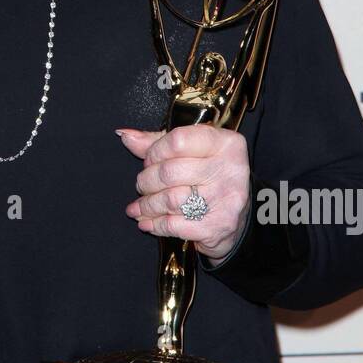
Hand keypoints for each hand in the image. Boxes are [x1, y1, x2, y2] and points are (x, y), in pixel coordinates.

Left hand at [117, 124, 251, 263]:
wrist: (236, 220)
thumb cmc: (210, 178)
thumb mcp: (193, 152)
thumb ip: (159, 141)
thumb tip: (125, 135)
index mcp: (225, 143)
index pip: (177, 140)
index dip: (154, 152)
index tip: (149, 161)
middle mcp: (230, 169)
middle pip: (169, 172)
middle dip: (146, 181)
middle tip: (142, 185)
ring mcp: (225, 199)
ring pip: (169, 200)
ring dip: (146, 205)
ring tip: (138, 206)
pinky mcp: (218, 226)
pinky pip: (173, 224)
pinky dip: (154, 224)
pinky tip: (147, 222)